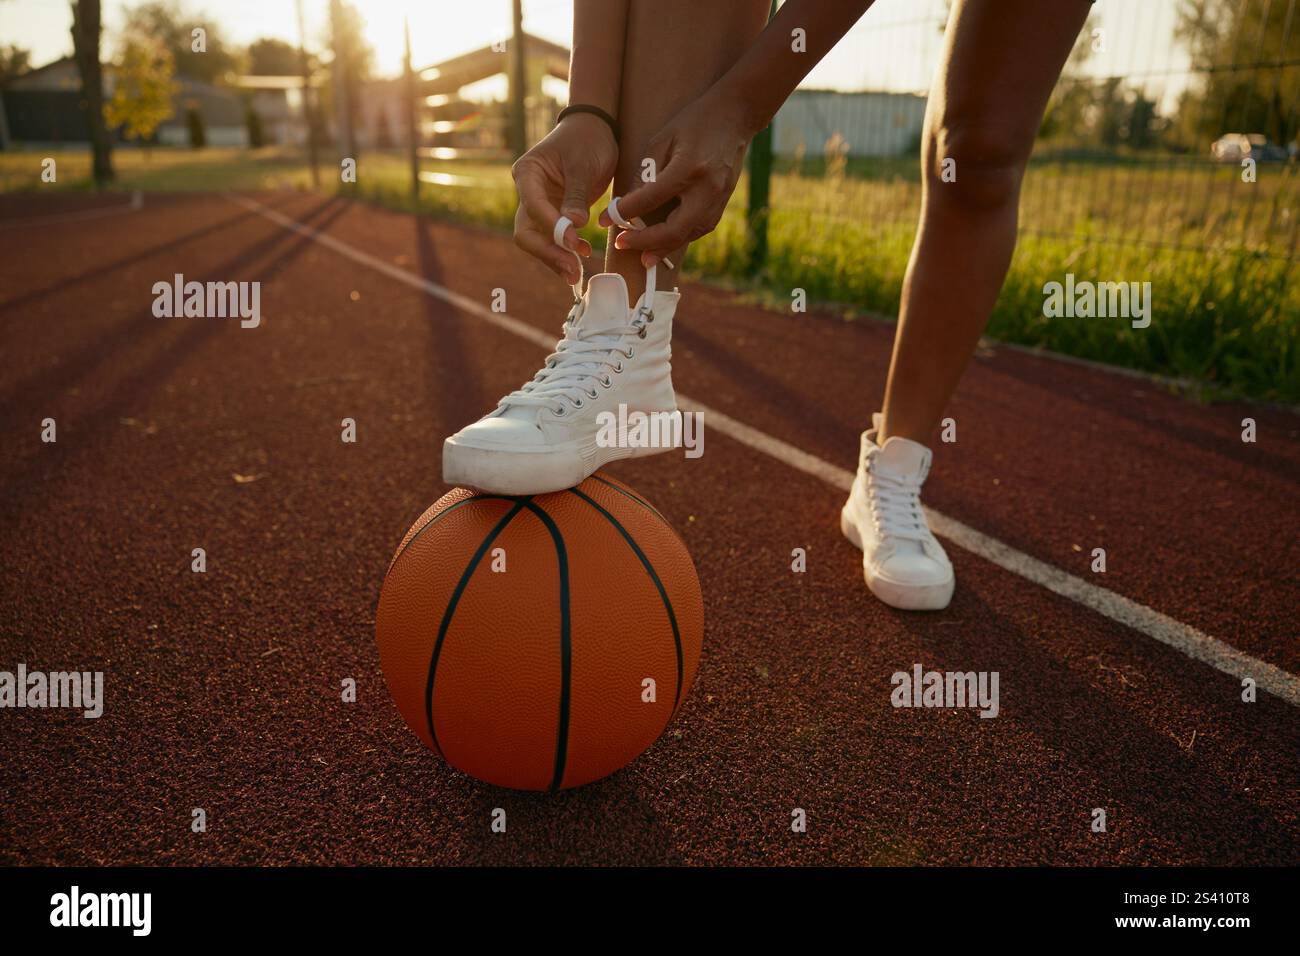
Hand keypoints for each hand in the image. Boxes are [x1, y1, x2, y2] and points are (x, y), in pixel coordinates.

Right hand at [511, 113, 616, 283]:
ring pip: (539, 240)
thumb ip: (576, 194)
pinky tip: (584, 255)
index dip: (552, 228)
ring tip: (577, 273)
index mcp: (527, 174)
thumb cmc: (587, 140)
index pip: (533, 207)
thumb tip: (573, 225)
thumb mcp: (584, 163)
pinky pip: (554, 239)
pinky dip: (566, 251)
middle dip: (548, 252)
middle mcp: (528, 192)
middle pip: (526, 232)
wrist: (595, 132)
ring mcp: (540, 206)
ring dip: (556, 258)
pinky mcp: (554, 215)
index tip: (574, 242)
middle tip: (572, 270)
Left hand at [599, 92, 752, 267]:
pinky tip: (664, 242)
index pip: (651, 199)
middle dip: (644, 242)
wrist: (736, 115)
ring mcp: (718, 199)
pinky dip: (679, 238)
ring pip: (688, 235)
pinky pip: (699, 229)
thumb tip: (628, 205)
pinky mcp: (723, 203)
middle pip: (673, 230)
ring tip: (642, 256)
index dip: (625, 212)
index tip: (605, 219)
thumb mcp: (662, 139)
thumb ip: (646, 173)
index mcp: (688, 168)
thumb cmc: (694, 122)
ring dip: (663, 247)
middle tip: (621, 244)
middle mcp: (707, 189)